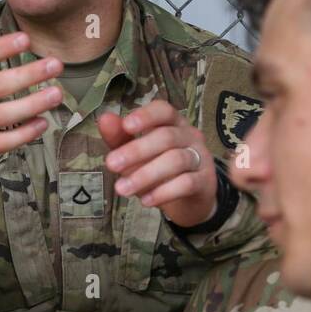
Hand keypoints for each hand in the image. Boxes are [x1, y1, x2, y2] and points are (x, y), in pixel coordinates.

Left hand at [100, 100, 218, 227]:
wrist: (189, 199)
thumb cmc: (158, 168)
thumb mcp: (135, 153)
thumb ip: (120, 137)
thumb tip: (104, 119)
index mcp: (172, 123)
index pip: (164, 111)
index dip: (146, 116)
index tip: (126, 125)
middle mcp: (189, 136)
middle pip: (166, 137)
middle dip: (136, 150)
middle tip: (111, 164)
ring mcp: (200, 157)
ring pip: (176, 160)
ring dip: (145, 175)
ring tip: (122, 189)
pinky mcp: (206, 181)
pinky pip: (187, 183)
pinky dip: (163, 192)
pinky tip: (145, 200)